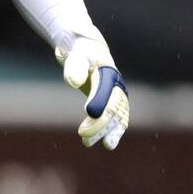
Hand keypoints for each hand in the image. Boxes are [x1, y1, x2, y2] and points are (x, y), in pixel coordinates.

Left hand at [59, 36, 129, 150]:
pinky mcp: (113, 101)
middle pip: (113, 107)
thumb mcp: (76, 56)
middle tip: (83, 136)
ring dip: (108, 131)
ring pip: (117, 116)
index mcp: (108, 71)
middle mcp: (116, 84)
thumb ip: (74, 68)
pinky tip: (109, 143)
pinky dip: (114, 130)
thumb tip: (74, 83)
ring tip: (98, 144)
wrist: (88, 49)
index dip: (99, 103)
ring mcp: (117, 94)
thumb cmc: (79, 52)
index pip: (106, 91)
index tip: (89, 114)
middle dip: (100, 123)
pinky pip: (118, 118)